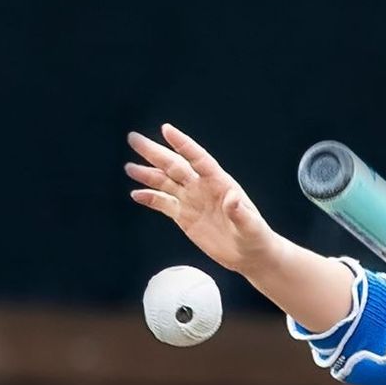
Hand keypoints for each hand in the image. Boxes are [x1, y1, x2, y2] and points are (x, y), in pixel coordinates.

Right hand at [126, 124, 277, 273]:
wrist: (250, 254)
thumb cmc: (255, 237)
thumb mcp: (251, 226)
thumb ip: (241, 212)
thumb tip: (233, 199)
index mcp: (220, 183)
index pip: (199, 159)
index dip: (183, 144)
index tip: (166, 130)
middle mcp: (203, 188)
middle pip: (175, 166)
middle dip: (155, 153)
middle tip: (134, 139)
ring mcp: (192, 201)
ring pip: (166, 182)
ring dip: (148, 174)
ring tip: (130, 167)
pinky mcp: (185, 217)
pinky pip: (164, 204)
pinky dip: (150, 198)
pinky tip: (136, 194)